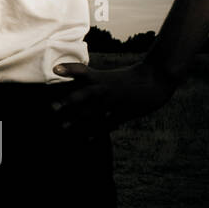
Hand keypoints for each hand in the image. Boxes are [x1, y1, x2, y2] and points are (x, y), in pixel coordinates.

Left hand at [51, 61, 180, 135]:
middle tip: (53, 107)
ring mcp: (115, 102)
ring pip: (94, 112)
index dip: (69, 69)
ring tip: (63, 127)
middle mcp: (106, 89)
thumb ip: (92, 79)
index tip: (55, 70)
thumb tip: (73, 80)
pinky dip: (97, 131)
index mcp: (102, 78)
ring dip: (78, 120)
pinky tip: (87, 138)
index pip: (83, 71)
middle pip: (86, 94)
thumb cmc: (129, 78)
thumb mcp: (109, 75)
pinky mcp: (124, 113)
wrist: (155, 80)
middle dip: (69, 101)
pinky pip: (108, 124)